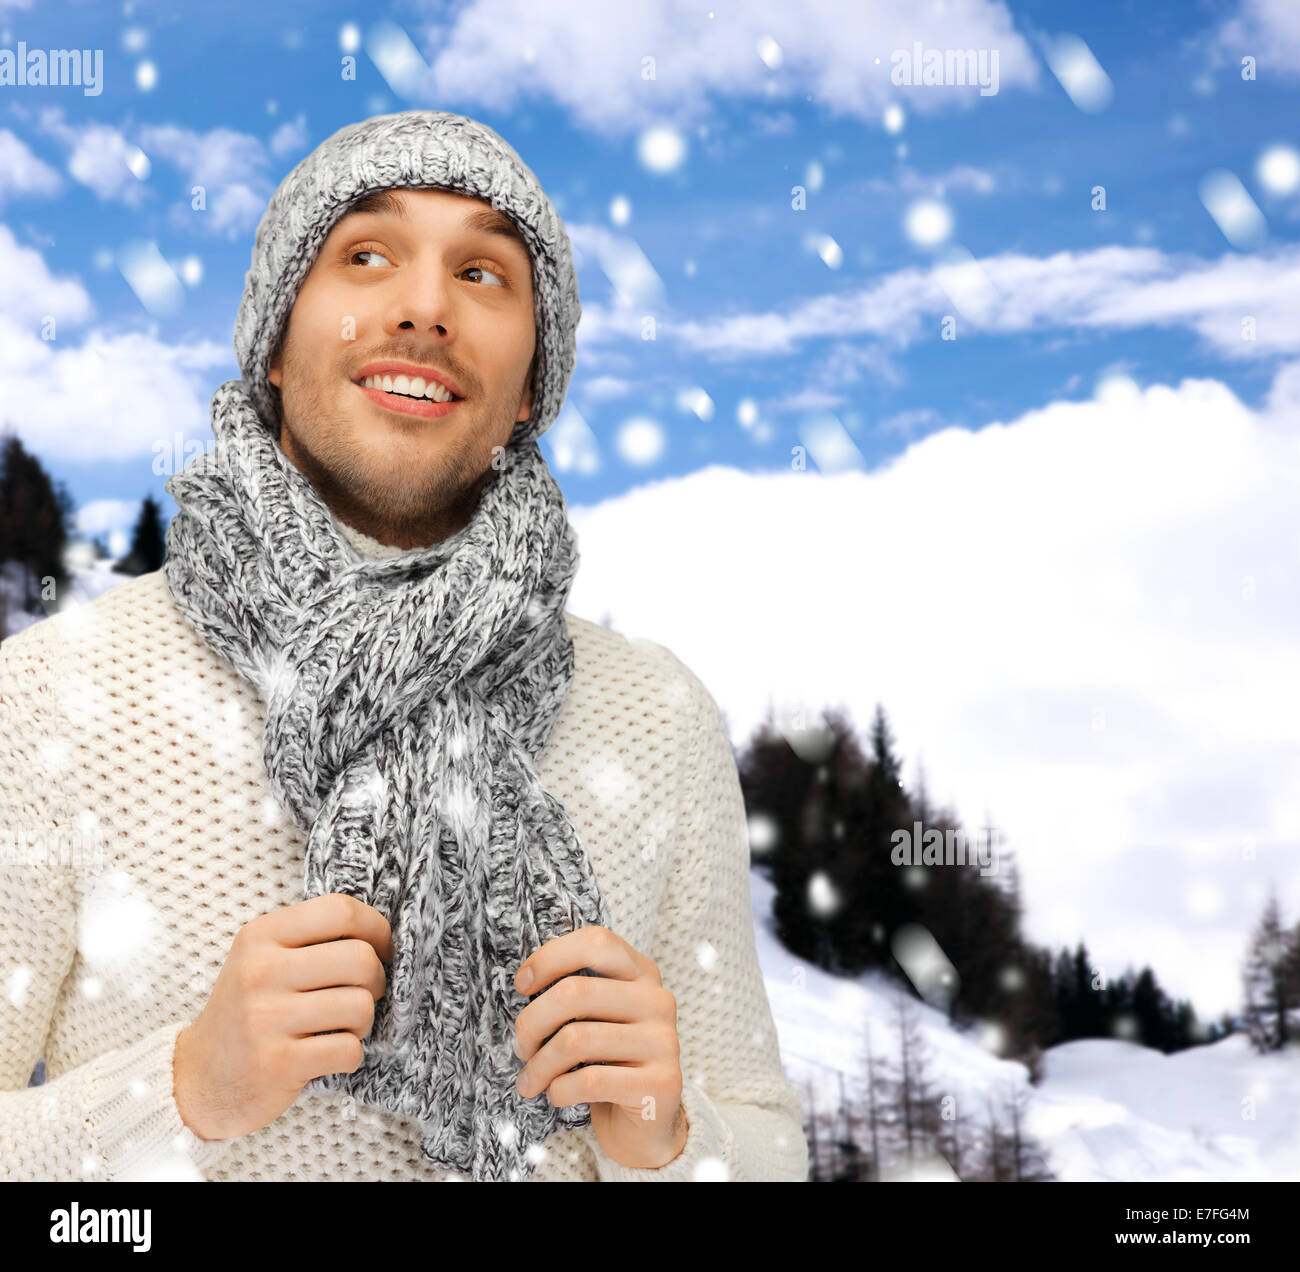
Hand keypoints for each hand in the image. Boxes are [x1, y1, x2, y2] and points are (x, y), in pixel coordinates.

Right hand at [173, 893, 393, 1140]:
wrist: (198, 1081)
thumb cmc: (249, 1012)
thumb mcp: (263, 959)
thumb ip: (312, 939)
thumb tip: (385, 934)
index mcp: (260, 936)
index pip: (340, 910)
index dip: (377, 928)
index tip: (382, 950)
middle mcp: (260, 971)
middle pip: (360, 958)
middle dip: (376, 981)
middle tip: (361, 996)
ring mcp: (266, 1018)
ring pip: (361, 1005)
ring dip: (363, 1022)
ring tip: (341, 1027)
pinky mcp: (278, 1063)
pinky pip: (349, 1049)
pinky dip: (350, 1055)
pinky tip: (328, 1055)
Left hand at [512, 924, 687, 1168]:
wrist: (647, 1122)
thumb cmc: (609, 1062)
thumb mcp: (597, 1017)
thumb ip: (575, 993)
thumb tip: (526, 979)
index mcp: (642, 973)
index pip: (595, 943)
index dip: (550, 957)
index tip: (522, 984)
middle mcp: (658, 1000)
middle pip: (575, 992)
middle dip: (532, 1022)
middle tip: (520, 1047)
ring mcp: (664, 1042)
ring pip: (576, 1040)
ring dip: (539, 1065)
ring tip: (529, 1080)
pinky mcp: (660, 1083)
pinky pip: (589, 1081)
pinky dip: (559, 1090)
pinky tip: (556, 1094)